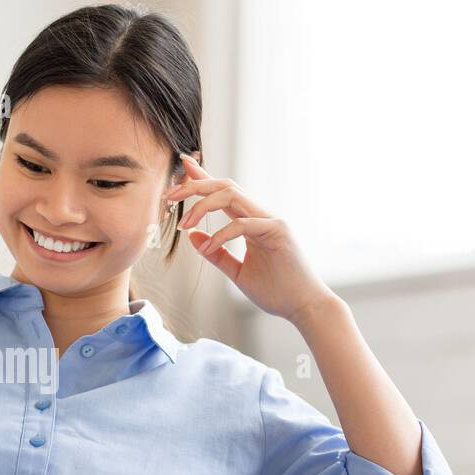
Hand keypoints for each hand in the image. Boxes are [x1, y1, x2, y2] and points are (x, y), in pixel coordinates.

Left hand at [165, 155, 335, 324]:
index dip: (203, 178)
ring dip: (203, 205)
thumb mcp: (237, 271)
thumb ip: (215, 253)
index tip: (184, 166)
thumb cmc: (275, 291)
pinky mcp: (278, 232)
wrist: (303, 307)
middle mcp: (261, 216)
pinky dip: (221, 234)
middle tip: (171, 195)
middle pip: (225, 186)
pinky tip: (208, 248)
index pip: (223, 193)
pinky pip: (243, 224)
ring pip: (232, 195)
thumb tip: (192, 236)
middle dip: (196, 185)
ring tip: (184, 224)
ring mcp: (271, 221)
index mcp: (251, 222)